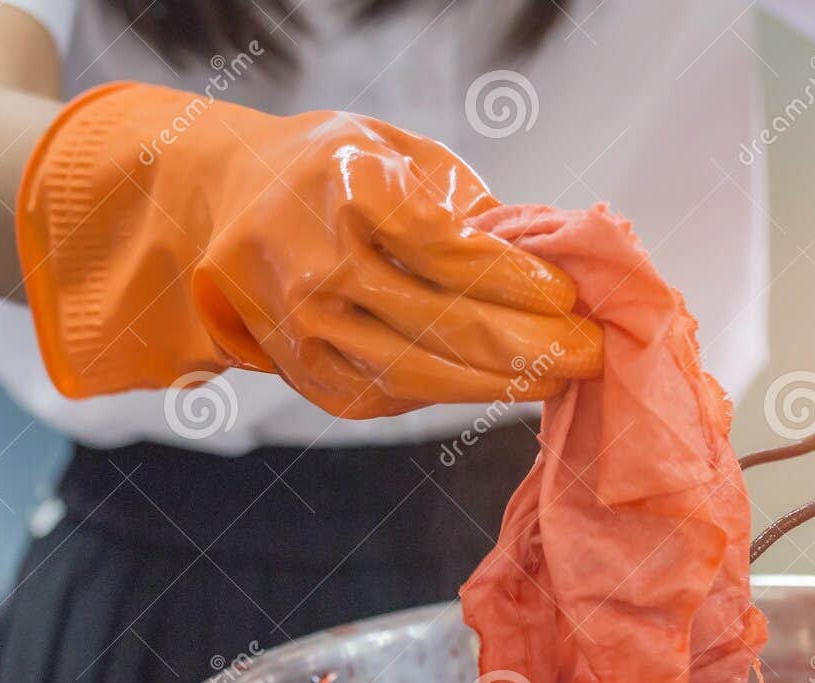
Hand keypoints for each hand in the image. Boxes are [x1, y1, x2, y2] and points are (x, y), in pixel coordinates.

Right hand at [18, 84, 602, 416]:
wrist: (226, 206)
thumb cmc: (332, 175)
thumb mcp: (397, 152)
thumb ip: (466, 206)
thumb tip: (546, 263)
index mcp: (346, 190)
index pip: (449, 252)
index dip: (518, 283)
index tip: (569, 297)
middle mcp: (317, 264)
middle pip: (445, 325)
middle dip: (530, 347)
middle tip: (589, 353)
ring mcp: (307, 329)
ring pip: (423, 375)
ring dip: (503, 385)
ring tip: (560, 377)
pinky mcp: (309, 378)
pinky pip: (395, 398)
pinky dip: (454, 394)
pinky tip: (498, 385)